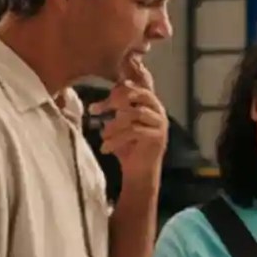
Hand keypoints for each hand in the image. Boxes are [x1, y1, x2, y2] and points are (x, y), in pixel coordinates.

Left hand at [88, 56, 166, 181]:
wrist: (139, 173)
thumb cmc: (128, 147)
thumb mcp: (119, 123)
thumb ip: (116, 108)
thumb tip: (96, 99)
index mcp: (150, 103)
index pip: (139, 84)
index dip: (120, 86)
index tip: (102, 98)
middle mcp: (158, 110)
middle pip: (140, 93)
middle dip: (118, 98)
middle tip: (101, 108)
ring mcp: (160, 124)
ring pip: (135, 113)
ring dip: (115, 123)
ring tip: (103, 134)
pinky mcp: (157, 138)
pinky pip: (135, 131)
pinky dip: (117, 139)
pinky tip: (106, 147)